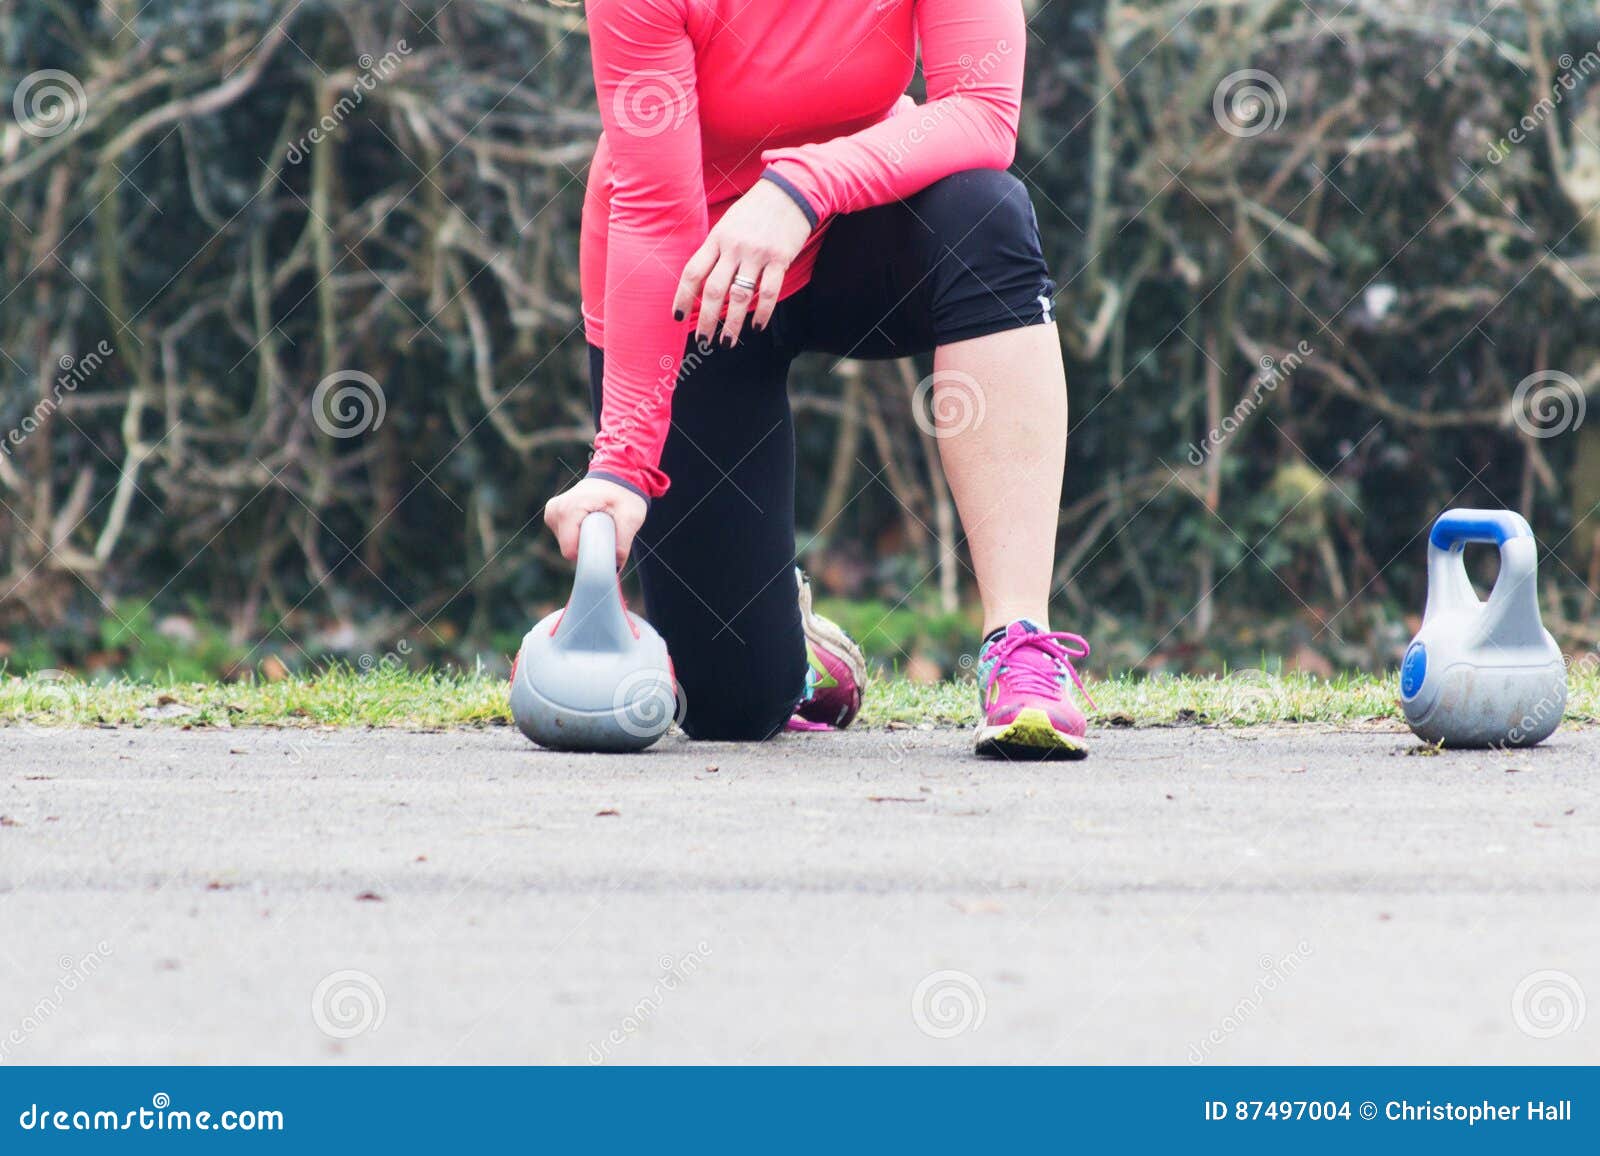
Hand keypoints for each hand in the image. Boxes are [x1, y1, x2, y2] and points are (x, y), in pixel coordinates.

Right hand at [543, 476, 648, 567]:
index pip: (570, 550)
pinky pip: (565, 537)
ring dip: (584, 541)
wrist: (617, 476)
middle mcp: (555, 510)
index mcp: (569, 509)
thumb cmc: (624, 494)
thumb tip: (615, 565)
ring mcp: (552, 512)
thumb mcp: (631, 516)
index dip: (589, 555)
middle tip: (606, 533)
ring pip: (566, 544)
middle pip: (568, 548)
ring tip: (599, 525)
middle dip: (588, 548)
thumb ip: (623, 542)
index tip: (606, 549)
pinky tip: (590, 523)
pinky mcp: (553, 515)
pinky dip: (579, 535)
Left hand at [673, 178, 813, 348]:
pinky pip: (768, 292)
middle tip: (703, 341)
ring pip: (740, 296)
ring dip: (732, 324)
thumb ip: (717, 250)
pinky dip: (762, 313)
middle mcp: (734, 247)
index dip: (683, 297)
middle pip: (714, 290)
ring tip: (727, 342)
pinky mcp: (780, 259)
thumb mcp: (729, 224)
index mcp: (717, 238)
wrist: (791, 190)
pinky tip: (757, 326)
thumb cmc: (756, 210)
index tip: (678, 318)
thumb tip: (704, 283)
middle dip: (706, 320)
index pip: (693, 272)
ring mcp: (757, 254)